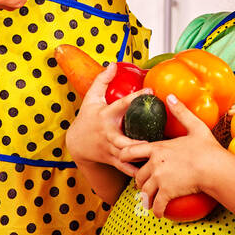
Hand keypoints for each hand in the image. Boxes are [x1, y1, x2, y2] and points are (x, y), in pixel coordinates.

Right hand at [64, 64, 149, 178]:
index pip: (121, 105)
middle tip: (153, 141)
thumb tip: (113, 64)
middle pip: (122, 140)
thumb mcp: (91, 98)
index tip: (150, 91)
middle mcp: (108, 133)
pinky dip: (137, 170)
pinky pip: (126, 167)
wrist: (78, 144)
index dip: (135, 97)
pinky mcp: (113, 159)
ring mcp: (110, 149)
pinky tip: (151, 171)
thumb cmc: (88, 117)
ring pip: (125, 156)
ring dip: (139, 158)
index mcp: (106, 115)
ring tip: (156, 157)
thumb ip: (102, 80)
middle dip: (135, 142)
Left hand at [118, 95, 226, 217]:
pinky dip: (157, 210)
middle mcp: (154, 164)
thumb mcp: (195, 127)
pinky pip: (156, 206)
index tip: (124, 160)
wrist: (215, 169)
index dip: (124, 156)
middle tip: (146, 184)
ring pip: (144, 192)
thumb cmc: (207, 148)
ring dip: (147, 198)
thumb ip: (180, 112)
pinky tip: (159, 212)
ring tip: (151, 200)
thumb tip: (170, 96)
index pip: (129, 151)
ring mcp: (160, 179)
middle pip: (137, 176)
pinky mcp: (167, 193)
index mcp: (158, 148)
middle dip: (141, 182)